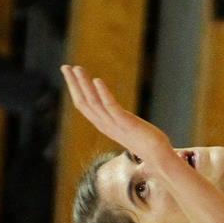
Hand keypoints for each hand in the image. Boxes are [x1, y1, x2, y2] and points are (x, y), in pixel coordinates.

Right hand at [61, 65, 176, 165]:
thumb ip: (117, 118)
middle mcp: (104, 124)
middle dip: (73, 84)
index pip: (83, 105)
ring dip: (84, 84)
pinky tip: (97, 80)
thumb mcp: (125, 126)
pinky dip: (103, 93)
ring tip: (78, 69)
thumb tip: (114, 108)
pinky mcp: (126, 123)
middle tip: (65, 66)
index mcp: (103, 124)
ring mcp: (114, 124)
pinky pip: (111, 107)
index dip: (74, 89)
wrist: (158, 156)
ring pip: (93, 103)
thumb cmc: (145, 141)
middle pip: (83, 102)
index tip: (69, 72)